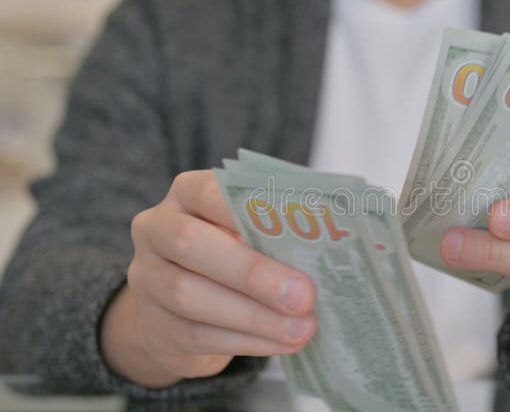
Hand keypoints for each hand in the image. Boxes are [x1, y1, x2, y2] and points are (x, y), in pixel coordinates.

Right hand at [101, 171, 316, 387]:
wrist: (181, 309)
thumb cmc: (233, 254)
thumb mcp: (250, 231)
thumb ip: (279, 227)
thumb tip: (334, 236)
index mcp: (187, 195)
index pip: (208, 192)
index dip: (242, 209)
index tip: (289, 228)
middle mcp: (157, 231)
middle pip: (191, 245)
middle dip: (252, 272)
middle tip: (304, 295)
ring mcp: (147, 279)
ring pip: (191, 296)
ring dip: (256, 316)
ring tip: (302, 327)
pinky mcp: (154, 326)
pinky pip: (197, 335)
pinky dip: (248, 342)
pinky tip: (284, 343)